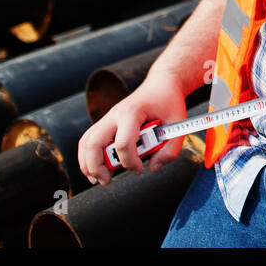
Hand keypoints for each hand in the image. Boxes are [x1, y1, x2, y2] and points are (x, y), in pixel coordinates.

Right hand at [77, 69, 187, 185]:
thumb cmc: (169, 103)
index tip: (140, 169)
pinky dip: (86, 156)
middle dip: (97, 166)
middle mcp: (115, 114)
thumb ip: (171, 149)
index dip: (130, 161)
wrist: (161, 85)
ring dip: (87, 163)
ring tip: (98, 178)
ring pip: (86, 141)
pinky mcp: (106, 122)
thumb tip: (153, 168)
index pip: (123, 143)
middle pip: (94, 143)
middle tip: (107, 180)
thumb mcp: (179, 124)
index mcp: (133, 112)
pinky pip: (88, 140)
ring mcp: (108, 118)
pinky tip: (94, 169)